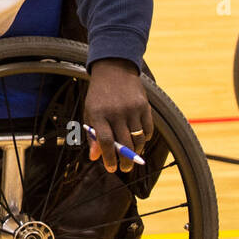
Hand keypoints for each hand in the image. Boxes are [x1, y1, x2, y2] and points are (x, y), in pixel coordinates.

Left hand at [83, 58, 153, 172]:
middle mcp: (116, 112)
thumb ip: (92, 135)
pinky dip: (145, 139)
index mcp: (98, 113)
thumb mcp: (90, 112)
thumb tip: (95, 158)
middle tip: (124, 169)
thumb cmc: (99, 95)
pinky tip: (139, 142)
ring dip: (136, 151)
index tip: (111, 168)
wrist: (113, 70)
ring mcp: (132, 109)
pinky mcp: (145, 106)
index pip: (105, 141)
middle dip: (125, 160)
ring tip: (132, 157)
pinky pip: (148, 129)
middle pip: (124, 143)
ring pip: (138, 138)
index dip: (109, 158)